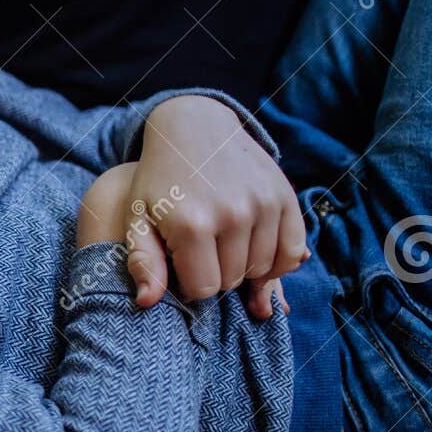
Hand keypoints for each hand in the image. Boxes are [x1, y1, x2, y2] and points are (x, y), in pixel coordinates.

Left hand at [127, 95, 307, 319]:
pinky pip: (292, 251)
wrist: (195, 127)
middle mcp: (233, 215)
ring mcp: (264, 204)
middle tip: (202, 254)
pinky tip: (255, 252)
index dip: (191, 286)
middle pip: (233, 281)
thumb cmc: (158, 180)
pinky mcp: (285, 196)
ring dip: (244, 267)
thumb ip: (143, 262)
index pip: (204, 289)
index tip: (183, 268)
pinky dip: (277, 260)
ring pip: (263, 269)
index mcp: (193, 225)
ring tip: (223, 248)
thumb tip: (147, 303)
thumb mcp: (138, 218)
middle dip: (216, 275)